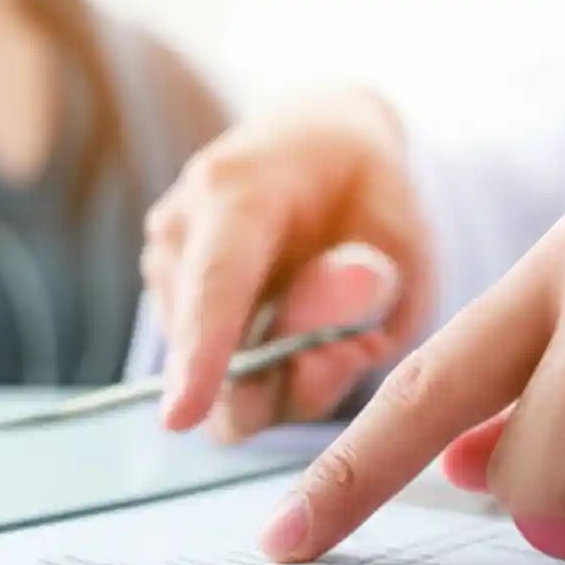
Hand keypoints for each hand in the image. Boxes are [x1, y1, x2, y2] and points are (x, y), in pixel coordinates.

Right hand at [143, 88, 432, 441]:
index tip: (181, 417)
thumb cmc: (365, 191)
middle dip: (270, 388)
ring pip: (214, 373)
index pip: (217, 281)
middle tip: (347, 357)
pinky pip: (217, 374)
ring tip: (332, 326)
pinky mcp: (166, 299)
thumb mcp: (401, 230)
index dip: (202, 352)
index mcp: (238, 189)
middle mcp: (181, 226)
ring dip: (281, 378)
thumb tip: (324, 349)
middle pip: (206, 352)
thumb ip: (375, 290)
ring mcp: (164, 263)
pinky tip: (292, 327)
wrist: (312, 147)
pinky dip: (266, 373)